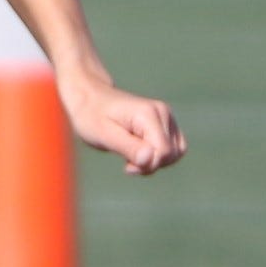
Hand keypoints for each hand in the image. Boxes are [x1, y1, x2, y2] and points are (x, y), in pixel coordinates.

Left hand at [63, 80, 185, 175]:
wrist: (89, 99)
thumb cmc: (91, 117)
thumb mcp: (104, 135)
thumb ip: (128, 147)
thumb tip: (149, 159)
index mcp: (148, 114)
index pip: (164, 151)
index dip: (147, 165)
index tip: (127, 166)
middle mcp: (163, 112)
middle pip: (172, 153)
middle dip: (151, 165)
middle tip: (128, 164)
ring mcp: (166, 116)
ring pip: (176, 152)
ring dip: (156, 162)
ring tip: (132, 158)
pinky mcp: (166, 122)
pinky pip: (174, 148)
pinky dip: (159, 157)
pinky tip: (139, 155)